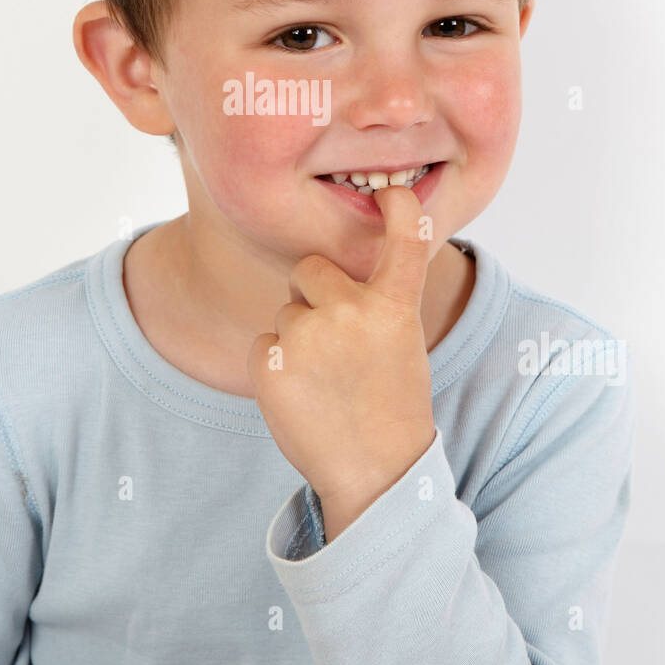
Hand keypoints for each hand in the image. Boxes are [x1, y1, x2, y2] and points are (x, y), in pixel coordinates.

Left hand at [248, 184, 436, 539]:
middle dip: (314, 295)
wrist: (375, 472)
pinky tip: (301, 394)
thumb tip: (332, 276)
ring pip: (286, 312)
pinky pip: (261, 343)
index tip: (390, 192)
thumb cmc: (390, 405)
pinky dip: (273, 366)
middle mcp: (352, 310)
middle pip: (309, 270)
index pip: (403, 239)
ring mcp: (308, 335)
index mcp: (395, 305)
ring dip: (296, 338)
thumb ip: (375, 304)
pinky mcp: (269, 362)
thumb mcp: (402, 345)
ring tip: (324, 381)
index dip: (396, 209)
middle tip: (336, 343)